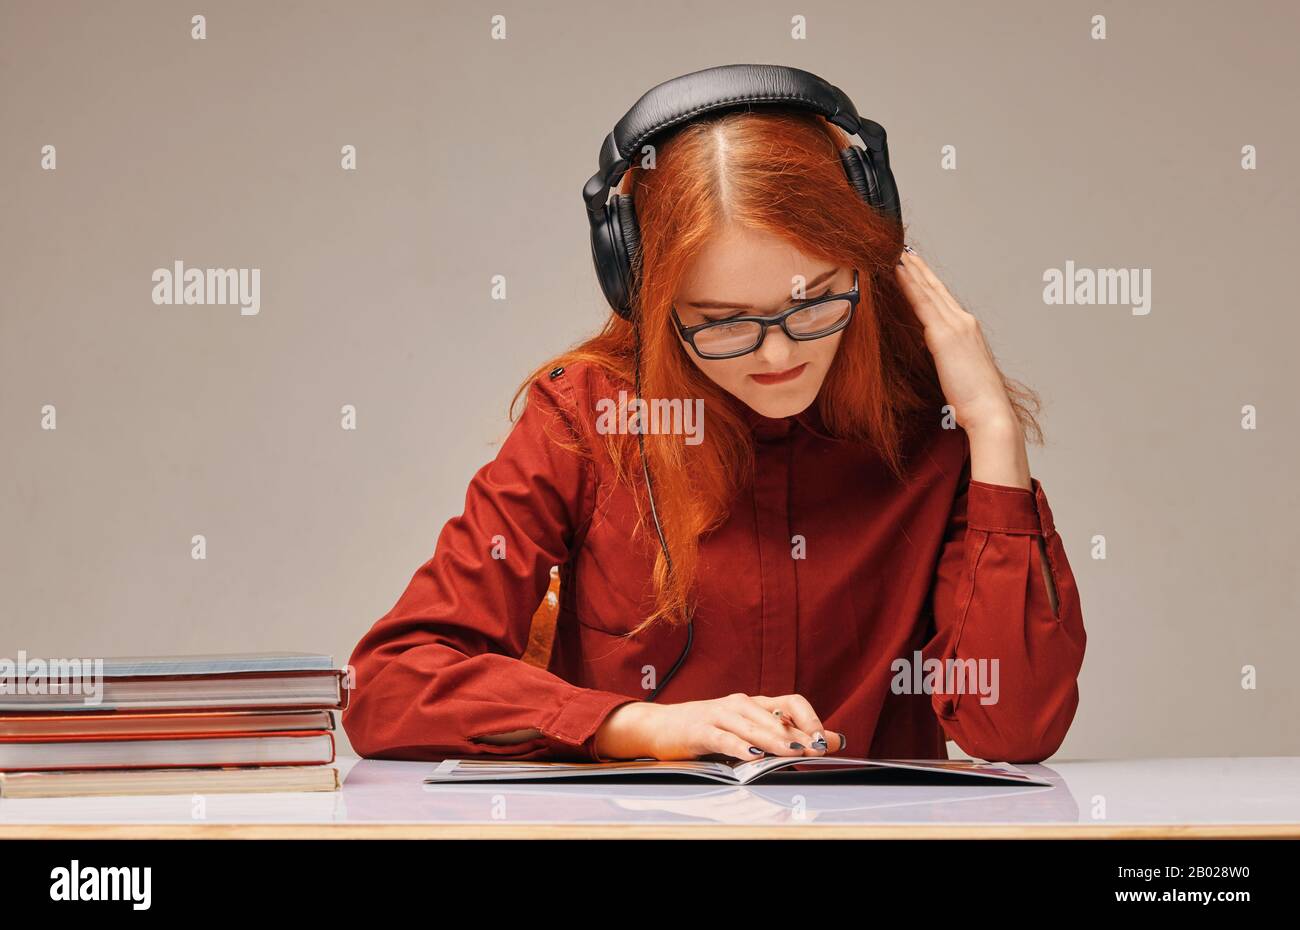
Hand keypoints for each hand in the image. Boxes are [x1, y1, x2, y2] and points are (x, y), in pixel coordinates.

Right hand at [594, 693, 846, 761]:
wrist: (660, 726)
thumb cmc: (706, 730)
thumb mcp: (744, 732)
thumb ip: (781, 736)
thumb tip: (828, 742)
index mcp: (753, 704)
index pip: (791, 703)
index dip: (811, 719)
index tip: (826, 741)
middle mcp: (740, 704)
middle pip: (775, 714)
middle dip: (798, 733)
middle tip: (815, 749)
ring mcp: (718, 715)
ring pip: (752, 725)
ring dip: (774, 739)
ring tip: (791, 751)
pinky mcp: (700, 730)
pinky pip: (723, 738)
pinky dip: (739, 747)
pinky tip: (751, 756)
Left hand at [895, 247, 1016, 432]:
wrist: (989, 411)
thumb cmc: (974, 401)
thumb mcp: (956, 371)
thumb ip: (944, 354)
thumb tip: (929, 347)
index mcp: (967, 331)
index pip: (942, 300)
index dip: (928, 281)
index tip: (915, 266)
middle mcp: (964, 322)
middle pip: (935, 289)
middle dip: (919, 268)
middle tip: (902, 250)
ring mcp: (956, 326)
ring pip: (928, 290)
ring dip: (911, 270)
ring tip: (895, 254)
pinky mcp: (945, 335)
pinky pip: (922, 304)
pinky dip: (910, 286)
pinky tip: (898, 273)